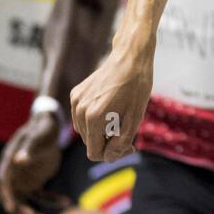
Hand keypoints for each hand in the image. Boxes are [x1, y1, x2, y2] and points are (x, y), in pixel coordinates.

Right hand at [0, 112, 69, 213]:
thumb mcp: (36, 138)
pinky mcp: (35, 183)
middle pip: (12, 198)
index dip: (7, 196)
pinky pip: (41, 197)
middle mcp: (13, 175)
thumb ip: (28, 150)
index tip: (12, 209)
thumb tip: (18, 161)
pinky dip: (51, 200)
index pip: (4, 183)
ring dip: (33, 213)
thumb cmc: (41, 130)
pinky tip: (66, 201)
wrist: (50, 129)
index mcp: (8, 163)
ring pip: (25, 202)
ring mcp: (23, 181)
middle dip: (22, 211)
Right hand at [70, 42, 153, 161]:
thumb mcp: (135, 118)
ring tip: (121, 120)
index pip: (94, 153)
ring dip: (101, 131)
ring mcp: (76, 101)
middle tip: (129, 133)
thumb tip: (108, 157)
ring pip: (85, 131)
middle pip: (89, 143)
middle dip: (108, 143)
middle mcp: (80, 110)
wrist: (130, 57)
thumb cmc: (137, 86)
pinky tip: (111, 109)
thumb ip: (120, 142)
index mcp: (94, 118)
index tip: (128, 145)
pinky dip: (95, 119)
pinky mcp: (76, 94)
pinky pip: (83, 117)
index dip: (112, 154)